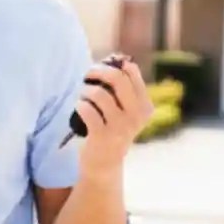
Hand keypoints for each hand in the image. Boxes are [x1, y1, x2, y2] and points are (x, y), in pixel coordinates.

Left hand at [74, 55, 153, 175]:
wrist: (104, 165)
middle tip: (87, 75)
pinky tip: (79, 107)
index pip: (131, 71)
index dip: (112, 64)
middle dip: (97, 71)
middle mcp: (136, 116)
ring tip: (83, 96)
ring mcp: (121, 127)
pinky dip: (79, 105)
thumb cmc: (111, 130)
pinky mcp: (103, 136)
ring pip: (99, 94)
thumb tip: (113, 59)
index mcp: (145, 106)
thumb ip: (121, 88)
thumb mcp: (124, 111)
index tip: (100, 68)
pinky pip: (87, 110)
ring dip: (86, 91)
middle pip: (117, 78)